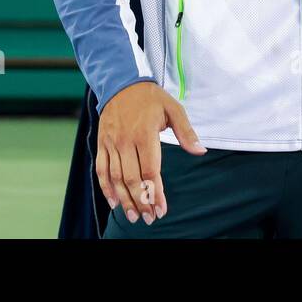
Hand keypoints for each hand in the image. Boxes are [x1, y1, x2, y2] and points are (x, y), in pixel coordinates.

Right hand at [96, 82, 204, 224]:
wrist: (121, 84)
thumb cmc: (150, 98)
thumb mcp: (173, 108)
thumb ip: (186, 132)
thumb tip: (200, 151)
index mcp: (145, 134)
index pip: (150, 170)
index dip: (155, 193)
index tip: (161, 210)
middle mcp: (125, 141)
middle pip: (132, 178)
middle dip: (141, 202)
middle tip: (148, 218)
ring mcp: (111, 143)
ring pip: (116, 177)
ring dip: (124, 199)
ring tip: (133, 216)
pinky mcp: (102, 144)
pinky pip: (101, 169)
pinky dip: (105, 188)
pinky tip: (113, 202)